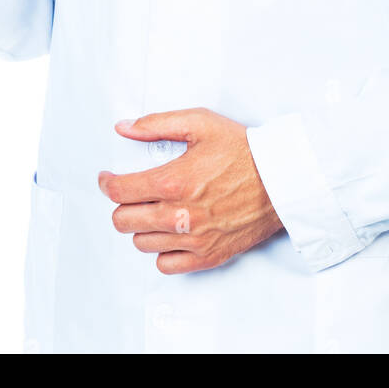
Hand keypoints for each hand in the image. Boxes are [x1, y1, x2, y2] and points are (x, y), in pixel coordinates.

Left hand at [98, 107, 283, 274]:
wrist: (281, 180)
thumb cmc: (243, 150)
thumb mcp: (199, 123)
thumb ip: (156, 124)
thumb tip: (123, 128)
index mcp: (172, 181)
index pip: (119, 192)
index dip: (107, 183)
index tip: (108, 178)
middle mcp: (178, 215)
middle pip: (123, 221)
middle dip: (122, 204)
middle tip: (132, 194)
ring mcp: (192, 239)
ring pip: (141, 243)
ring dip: (141, 226)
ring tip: (154, 210)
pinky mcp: (207, 256)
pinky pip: (166, 265)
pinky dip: (162, 250)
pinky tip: (169, 233)